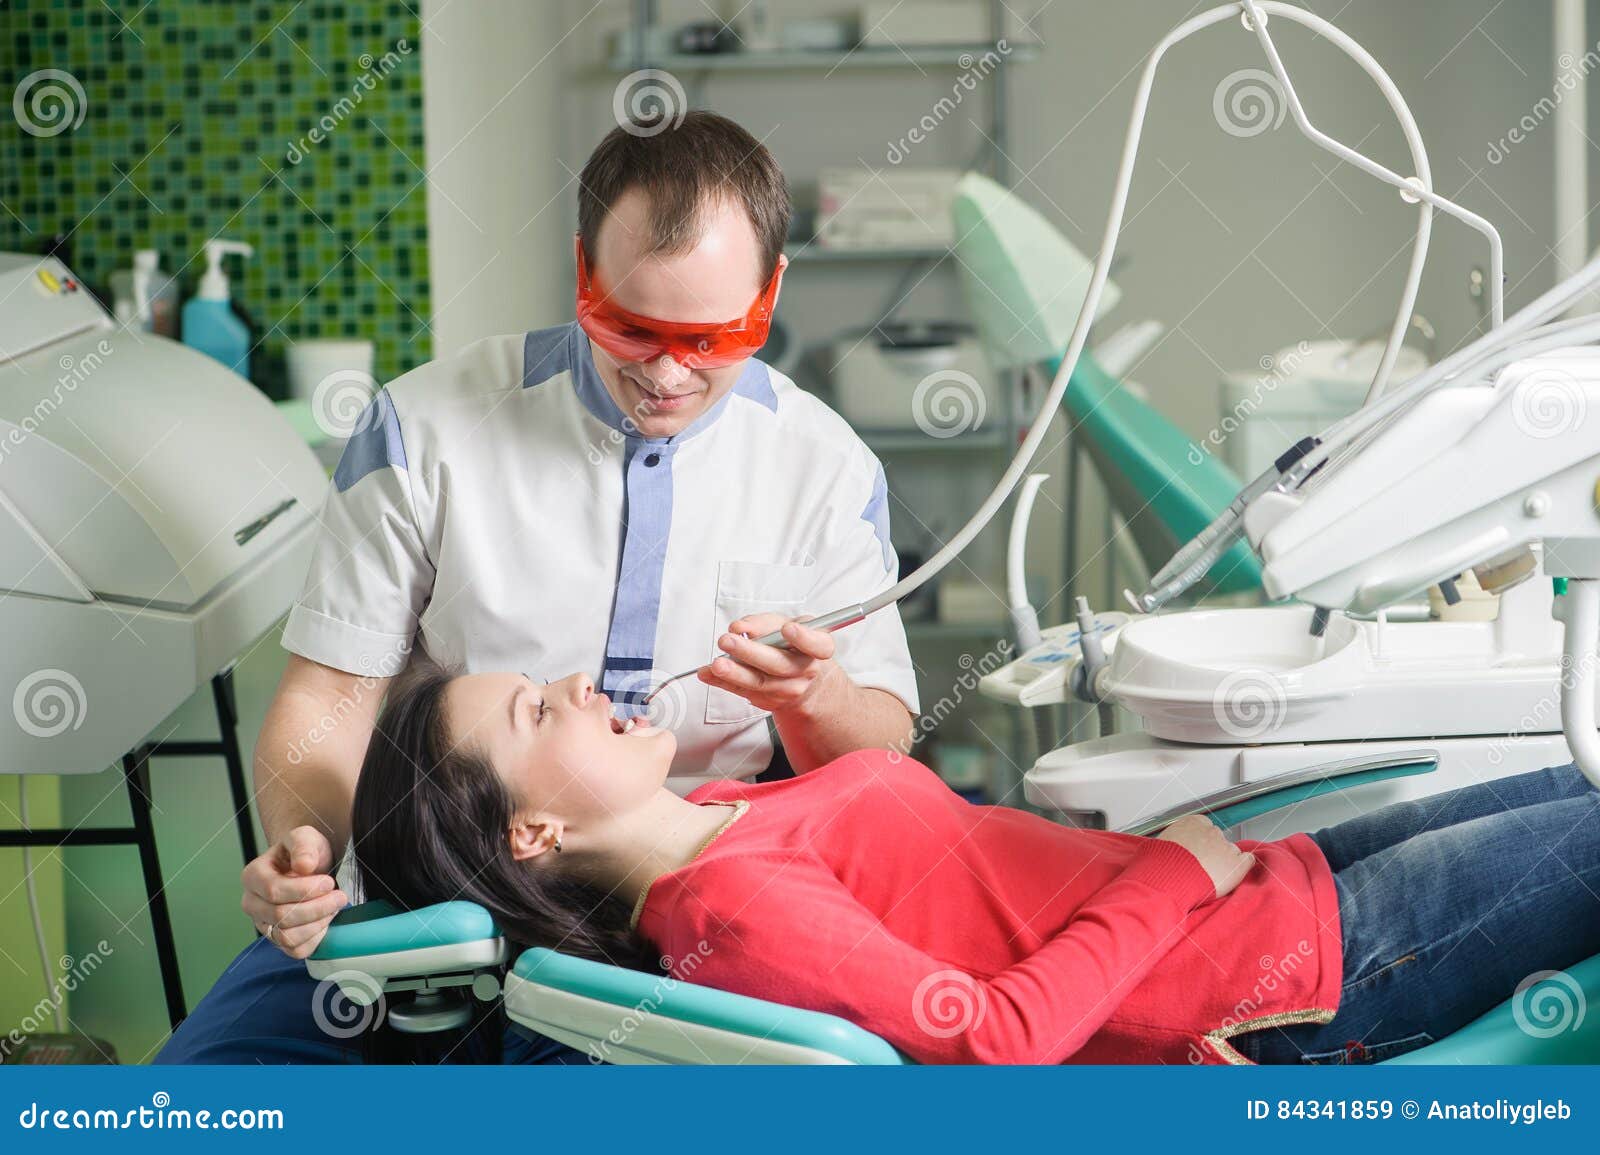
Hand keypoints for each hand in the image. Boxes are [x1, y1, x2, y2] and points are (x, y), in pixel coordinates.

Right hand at [240, 826, 346, 959]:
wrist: (310, 868)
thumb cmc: (305, 853)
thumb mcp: (306, 838)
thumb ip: (304, 846)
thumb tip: (304, 865)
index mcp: (253, 876)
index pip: (274, 891)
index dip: (305, 890)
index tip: (329, 882)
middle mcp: (252, 903)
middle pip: (281, 916)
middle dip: (317, 907)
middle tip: (339, 896)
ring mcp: (263, 924)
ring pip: (287, 937)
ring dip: (318, 923)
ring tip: (333, 906)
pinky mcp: (278, 941)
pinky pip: (296, 950)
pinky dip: (315, 937)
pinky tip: (325, 919)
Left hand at [699, 613, 842, 716]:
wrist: (806, 684)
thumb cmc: (796, 647)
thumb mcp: (792, 625)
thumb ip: (768, 623)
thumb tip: (741, 628)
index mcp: (818, 648)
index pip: (817, 645)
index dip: (803, 637)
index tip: (788, 629)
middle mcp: (805, 671)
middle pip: (778, 664)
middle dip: (750, 652)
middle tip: (727, 640)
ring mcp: (786, 690)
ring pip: (758, 682)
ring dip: (733, 672)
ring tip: (716, 663)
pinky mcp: (767, 700)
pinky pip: (741, 690)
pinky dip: (721, 681)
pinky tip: (707, 673)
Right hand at [1157, 814, 1256, 898]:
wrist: (1168, 879)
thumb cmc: (1159, 865)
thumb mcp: (1158, 845)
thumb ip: (1170, 841)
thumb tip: (1163, 847)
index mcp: (1192, 823)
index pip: (1204, 827)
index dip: (1201, 841)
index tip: (1197, 850)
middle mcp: (1211, 831)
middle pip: (1218, 838)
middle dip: (1213, 850)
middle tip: (1203, 865)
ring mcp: (1225, 846)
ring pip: (1232, 851)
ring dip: (1225, 861)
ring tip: (1213, 875)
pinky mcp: (1237, 863)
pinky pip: (1248, 860)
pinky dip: (1243, 866)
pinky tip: (1234, 873)